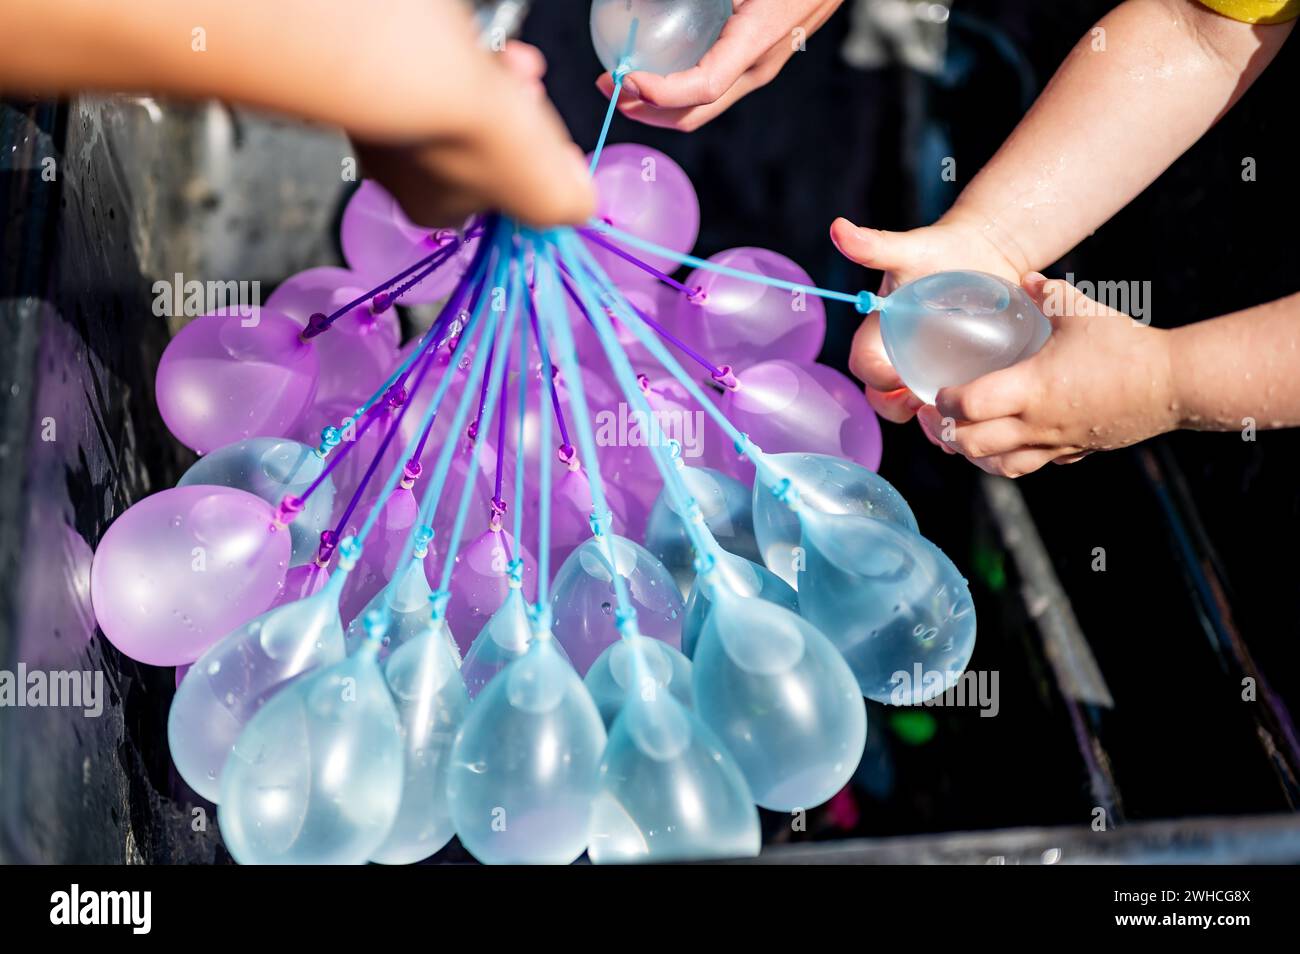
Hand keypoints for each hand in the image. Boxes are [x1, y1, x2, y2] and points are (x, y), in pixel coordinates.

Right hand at [355, 39, 593, 228]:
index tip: (554, 154)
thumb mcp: (550, 199)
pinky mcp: (390, 73)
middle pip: (485, 148)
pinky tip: (499, 52)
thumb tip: (577, 195)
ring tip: (522, 67)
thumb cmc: (484, 140)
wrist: (429, 66)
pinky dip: (479, 60)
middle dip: (523, 121)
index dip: (530, 176)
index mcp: (435, 211)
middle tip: (534, 100)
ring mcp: (391, 119)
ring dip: (508, 85)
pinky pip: (446, 70)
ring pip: (467, 105)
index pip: (493, 202)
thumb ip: (571, 206)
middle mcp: (403, 172)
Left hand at [595, 0, 843, 131]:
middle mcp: (757, 67)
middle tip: (607, 86)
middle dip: (646, 110)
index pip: (703, 87)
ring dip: (657, 103)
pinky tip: (655, 63)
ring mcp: (758, 69)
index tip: (626, 78)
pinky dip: (676, 86)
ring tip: (622, 80)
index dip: (662, 93)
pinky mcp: (755, 61)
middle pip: (694, 112)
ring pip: (700, 105)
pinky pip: (710, 85)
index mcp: (755, 43)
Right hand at [832, 213, 1027, 422]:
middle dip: (897, 409)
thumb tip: (838, 228)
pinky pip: (947, 409)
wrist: (985, 251)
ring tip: (951, 423)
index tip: (896, 379)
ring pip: (916, 410)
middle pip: (883, 398)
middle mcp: (898, 356)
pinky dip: (955, 422)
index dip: (875, 377)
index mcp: (879, 332)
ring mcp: (927, 369)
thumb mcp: (909, 248)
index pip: (864, 365)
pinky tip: (974, 422)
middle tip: (925, 406)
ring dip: (929, 424)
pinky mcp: (956, 376)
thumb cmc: (941, 249)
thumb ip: (874, 246)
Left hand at [915, 274, 1177, 477]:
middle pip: (971, 445)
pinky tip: (1004, 443)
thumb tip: (1025, 279)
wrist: (1174, 385)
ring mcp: (1054, 444)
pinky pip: (1029, 466)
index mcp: (1030, 388)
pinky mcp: (1072, 452)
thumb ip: (1047, 293)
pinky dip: (1007, 459)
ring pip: (997, 466)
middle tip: (936, 416)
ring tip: (961, 436)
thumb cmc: (1126, 346)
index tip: (936, 389)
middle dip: (946, 433)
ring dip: (973, 454)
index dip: (943, 401)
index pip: (967, 406)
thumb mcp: (1082, 311)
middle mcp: (1036, 424)